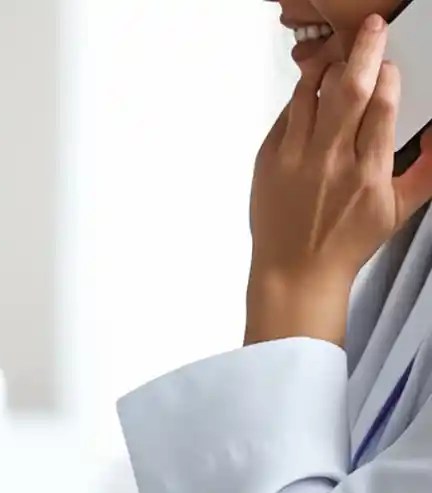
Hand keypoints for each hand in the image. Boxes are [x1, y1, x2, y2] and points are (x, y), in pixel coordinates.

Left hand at [247, 14, 431, 346]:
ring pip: (310, 96)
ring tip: (337, 52)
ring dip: (325, 67)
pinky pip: (287, 116)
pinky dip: (301, 97)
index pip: (382, 109)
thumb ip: (428, 170)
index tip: (389, 63)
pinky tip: (311, 89)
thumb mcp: (400, 210)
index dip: (387, 78)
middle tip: (370, 29)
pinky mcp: (268, 160)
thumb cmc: (345, 243)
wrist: (295, 270)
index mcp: (368, 172)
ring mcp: (296, 159)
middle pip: (348, 91)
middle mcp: (331, 161)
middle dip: (362, 52)